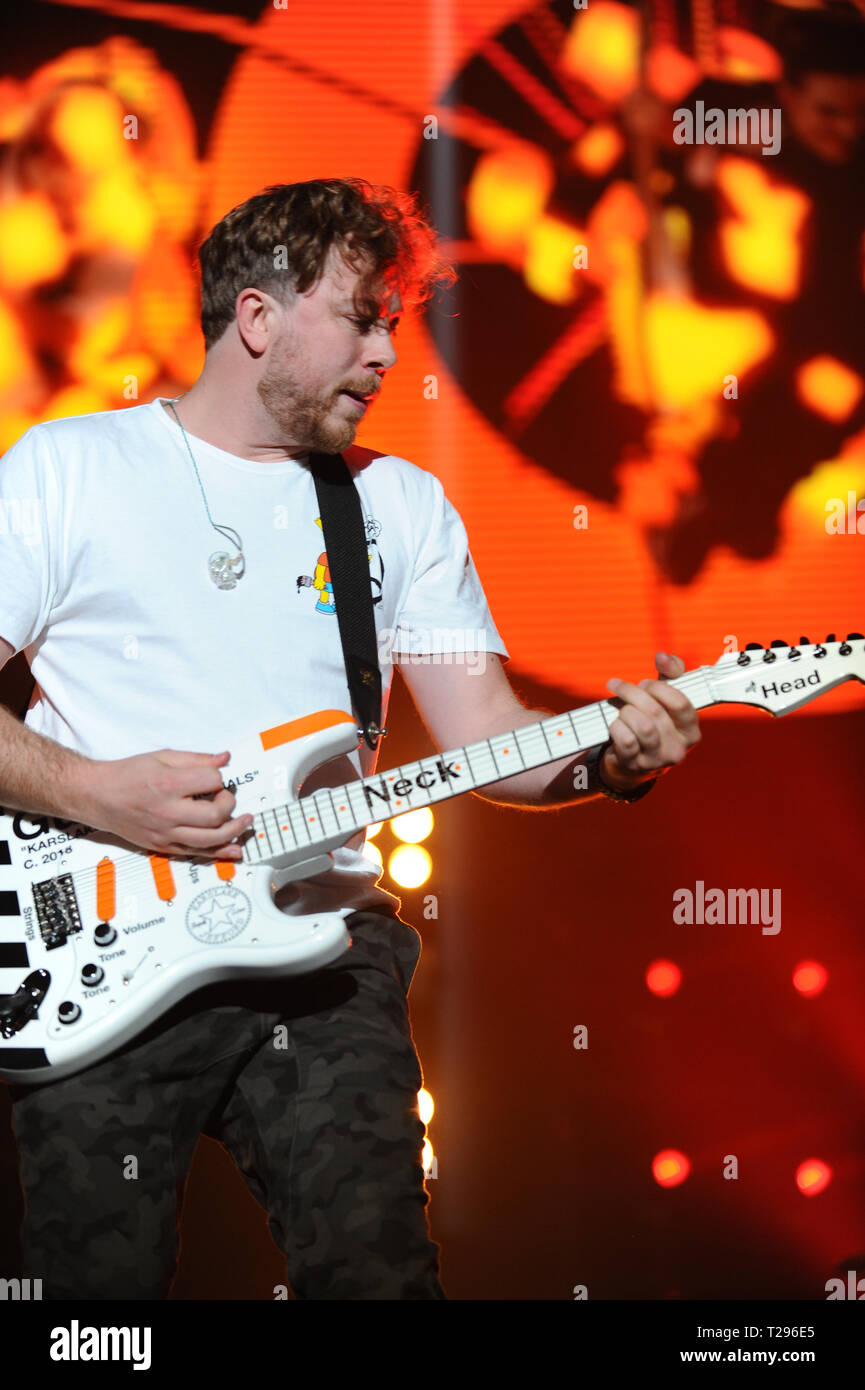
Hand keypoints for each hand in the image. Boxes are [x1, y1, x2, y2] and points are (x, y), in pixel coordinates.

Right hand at [76, 749, 253, 859]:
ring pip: (210, 839)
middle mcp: (168, 812)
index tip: (214, 776)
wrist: (97, 796)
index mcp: (168, 785)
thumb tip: (224, 759)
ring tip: (245, 821)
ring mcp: (166, 833)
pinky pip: (196, 853)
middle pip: (215, 815)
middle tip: (226, 797)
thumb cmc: (126, 775)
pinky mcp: (163, 846)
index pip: (211, 781)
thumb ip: (196, 759)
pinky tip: (235, 849)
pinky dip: (220, 853)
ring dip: (234, 831)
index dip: (219, 777)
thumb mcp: (162, 756)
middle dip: (229, 804)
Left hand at [601, 652, 700, 790]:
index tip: (644, 683)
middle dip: (633, 694)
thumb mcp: (665, 698)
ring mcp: (657, 760)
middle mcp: (678, 749)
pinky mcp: (635, 765)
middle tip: (621, 687)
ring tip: (621, 709)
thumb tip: (663, 656)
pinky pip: (625, 740)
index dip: (659, 688)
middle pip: (656, 712)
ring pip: (642, 726)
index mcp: (691, 732)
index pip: (681, 703)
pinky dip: (617, 727)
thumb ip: (670, 673)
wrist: (631, 762)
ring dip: (626, 711)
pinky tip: (616, 724)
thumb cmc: (651, 724)